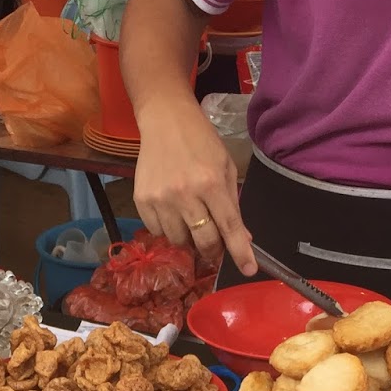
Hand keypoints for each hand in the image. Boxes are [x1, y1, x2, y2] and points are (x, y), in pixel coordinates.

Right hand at [132, 93, 254, 273]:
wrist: (165, 120)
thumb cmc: (201, 142)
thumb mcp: (225, 167)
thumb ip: (233, 204)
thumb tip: (242, 239)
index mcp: (211, 183)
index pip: (229, 226)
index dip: (240, 252)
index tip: (249, 270)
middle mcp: (185, 194)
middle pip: (203, 241)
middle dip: (212, 249)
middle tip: (214, 242)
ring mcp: (161, 199)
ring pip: (179, 241)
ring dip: (188, 237)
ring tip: (189, 216)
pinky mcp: (142, 201)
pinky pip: (158, 232)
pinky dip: (168, 228)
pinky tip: (171, 209)